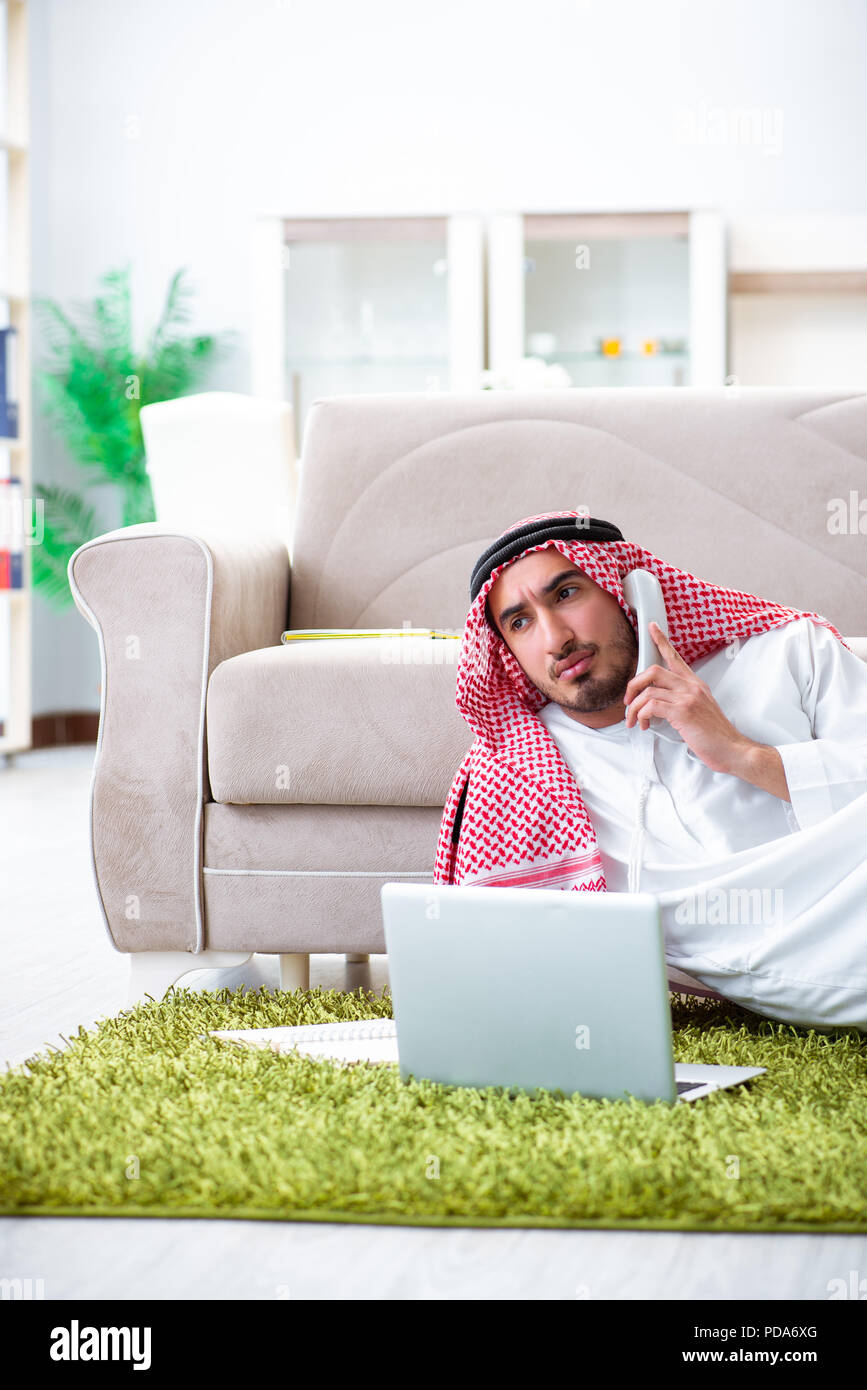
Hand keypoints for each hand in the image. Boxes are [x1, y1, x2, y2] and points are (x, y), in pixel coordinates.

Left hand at [623, 621, 751, 773]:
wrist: (733, 749)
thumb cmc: (716, 735)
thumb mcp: (701, 710)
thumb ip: (683, 701)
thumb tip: (660, 705)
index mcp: (696, 685)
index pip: (676, 657)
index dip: (661, 641)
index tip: (652, 628)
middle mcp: (691, 687)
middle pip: (653, 671)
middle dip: (634, 685)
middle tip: (628, 701)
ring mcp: (688, 698)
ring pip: (648, 691)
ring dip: (634, 708)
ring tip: (634, 721)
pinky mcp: (683, 712)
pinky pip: (651, 706)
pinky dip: (642, 716)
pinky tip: (645, 725)